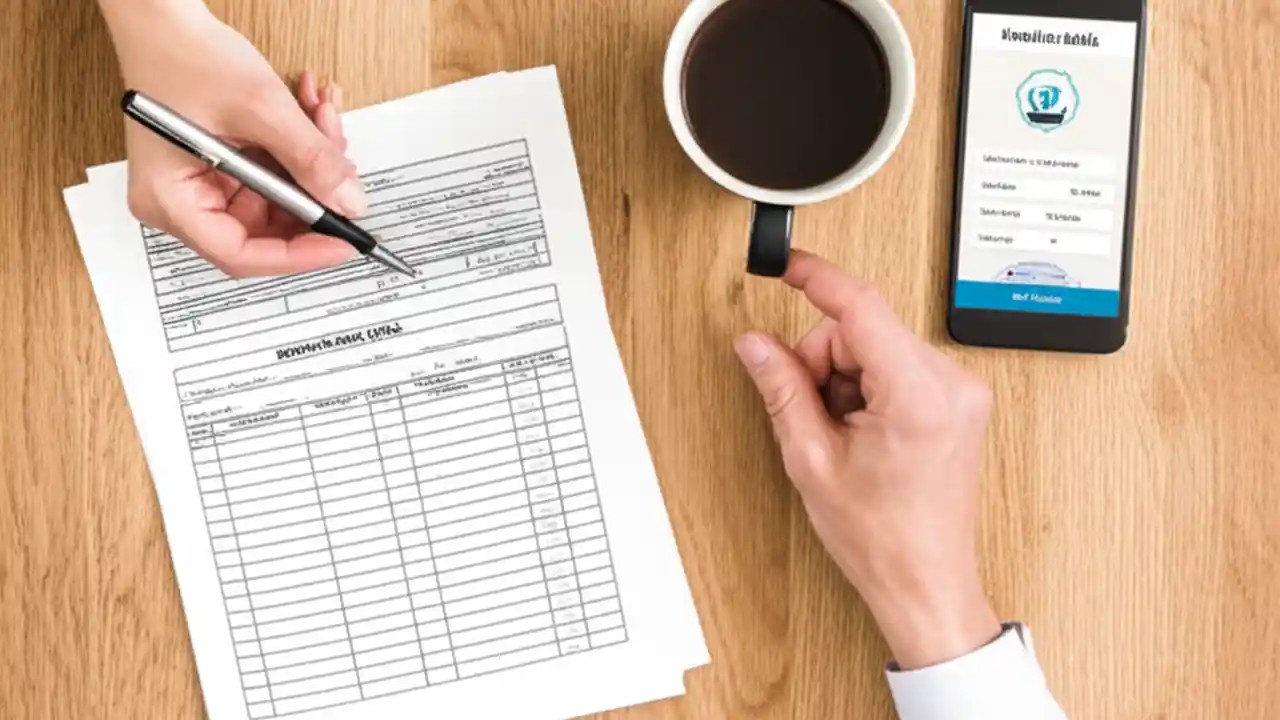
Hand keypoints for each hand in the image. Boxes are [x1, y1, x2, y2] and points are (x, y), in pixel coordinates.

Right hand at [99, 2, 363, 275]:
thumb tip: (349, 202)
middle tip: (345, 173)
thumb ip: (310, 160)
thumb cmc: (184, 52)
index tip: (343, 243)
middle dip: (313, 196)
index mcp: (170, 201)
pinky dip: (297, 149)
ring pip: (277, 198)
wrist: (165, 15)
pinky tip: (311, 116)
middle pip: (264, 228)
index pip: (240, 254)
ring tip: (324, 122)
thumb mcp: (260, 109)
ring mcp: (201, 183)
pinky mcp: (220, 165)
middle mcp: (180, 201)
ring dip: (311, 163)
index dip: (299, 255)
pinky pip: (271, 173)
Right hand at [734, 251, 1001, 669]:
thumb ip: (782, 389)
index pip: (862, 308)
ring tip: (843, 436)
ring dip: (845, 380)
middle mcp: (951, 384)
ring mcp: (960, 390)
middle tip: (814, 417)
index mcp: (919, 395)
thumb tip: (756, 344)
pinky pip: (896, 366)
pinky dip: (867, 389)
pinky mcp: (958, 399)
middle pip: (862, 331)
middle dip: (823, 364)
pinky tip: (862, 432)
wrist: (925, 581)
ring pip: (876, 347)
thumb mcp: (812, 459)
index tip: (790, 264)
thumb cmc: (882, 538)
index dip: (818, 280)